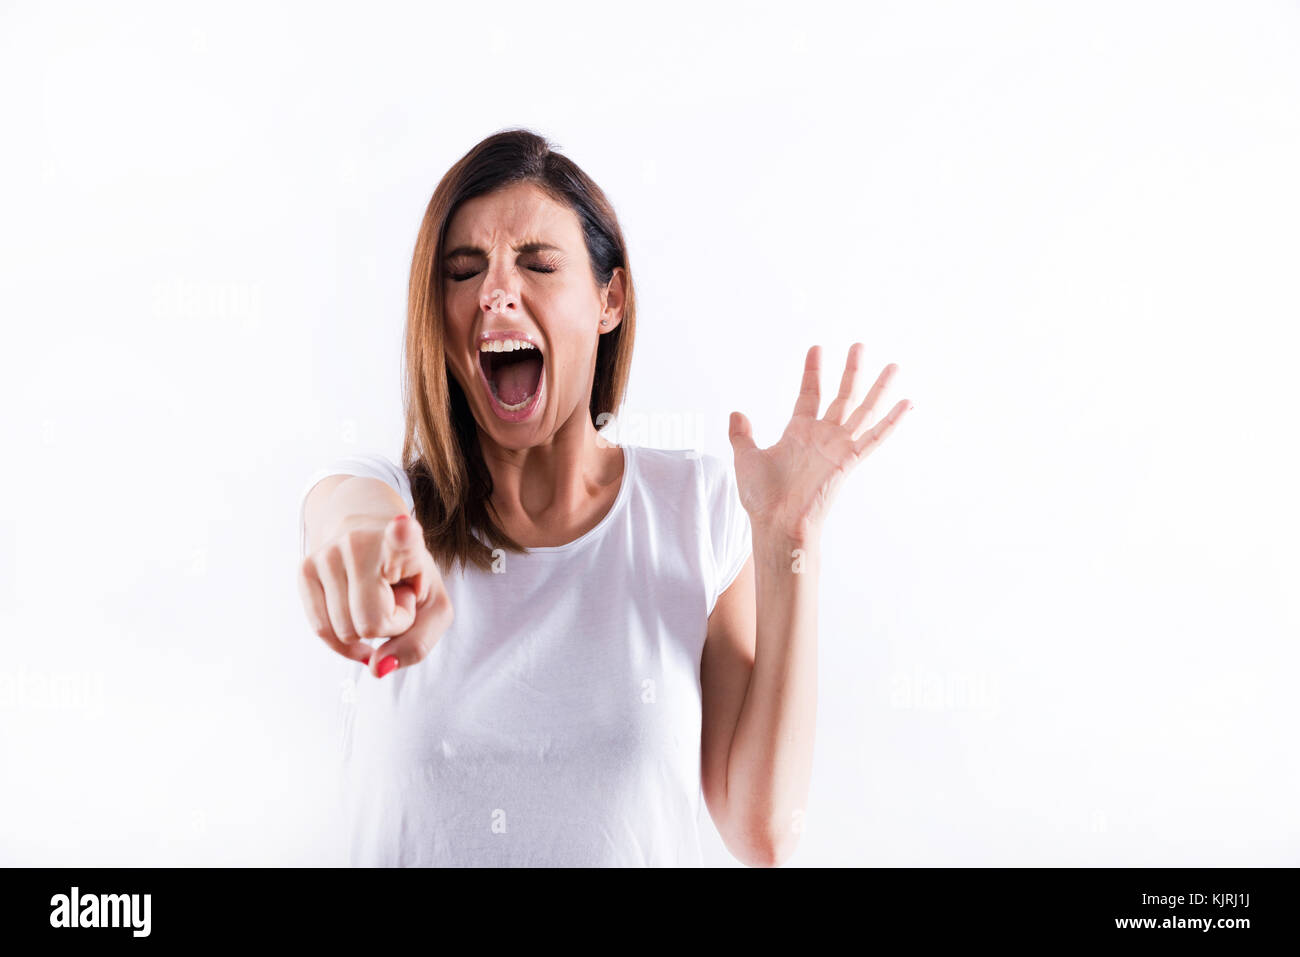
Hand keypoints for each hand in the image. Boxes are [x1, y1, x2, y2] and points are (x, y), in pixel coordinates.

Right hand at [297, 513, 453, 676]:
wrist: (370, 536)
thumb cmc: (408, 576)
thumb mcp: (433, 607)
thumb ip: (417, 644)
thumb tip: (377, 667)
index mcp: (403, 543)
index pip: (402, 540)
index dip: (402, 537)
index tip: (403, 528)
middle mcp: (360, 543)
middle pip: (370, 626)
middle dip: (388, 626)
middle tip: (394, 597)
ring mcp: (328, 554)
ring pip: (344, 633)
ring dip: (365, 628)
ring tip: (375, 595)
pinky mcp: (304, 569)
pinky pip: (321, 631)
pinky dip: (343, 638)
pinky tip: (356, 613)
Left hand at [728, 343, 911, 543]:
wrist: (777, 521)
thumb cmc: (762, 498)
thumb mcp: (746, 458)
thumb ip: (741, 435)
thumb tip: (735, 414)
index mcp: (798, 433)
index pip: (809, 394)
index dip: (813, 372)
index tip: (817, 349)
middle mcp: (822, 436)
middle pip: (842, 396)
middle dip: (851, 371)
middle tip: (859, 345)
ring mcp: (837, 447)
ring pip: (863, 410)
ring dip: (878, 387)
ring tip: (893, 365)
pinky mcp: (849, 460)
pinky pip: (875, 437)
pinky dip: (892, 422)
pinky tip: (907, 404)